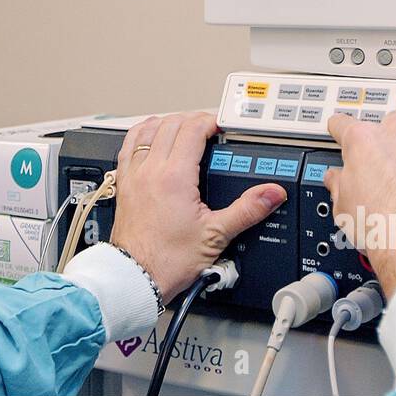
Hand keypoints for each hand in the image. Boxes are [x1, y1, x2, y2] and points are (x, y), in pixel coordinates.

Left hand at [109, 111, 286, 301]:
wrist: (137, 276)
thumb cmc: (169, 260)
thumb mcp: (216, 235)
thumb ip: (247, 210)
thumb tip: (271, 194)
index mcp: (175, 177)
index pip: (192, 129)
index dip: (210, 122)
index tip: (220, 129)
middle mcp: (151, 170)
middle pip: (171, 124)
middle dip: (192, 120)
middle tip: (207, 129)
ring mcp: (134, 175)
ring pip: (147, 130)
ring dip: (167, 122)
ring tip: (182, 127)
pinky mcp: (124, 184)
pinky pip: (128, 146)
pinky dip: (141, 134)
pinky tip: (148, 136)